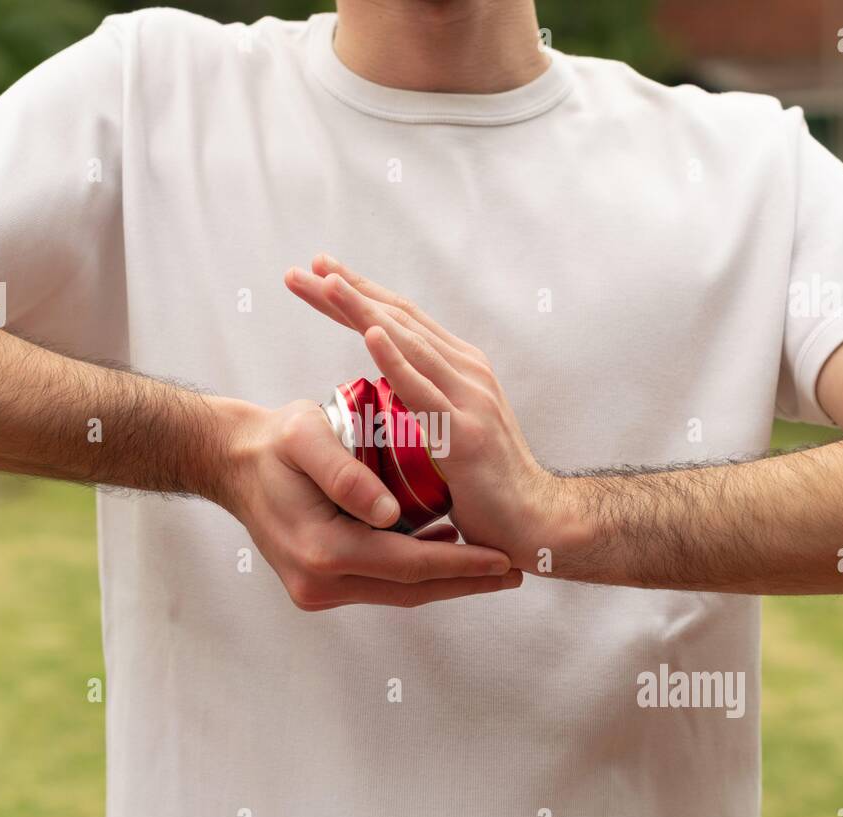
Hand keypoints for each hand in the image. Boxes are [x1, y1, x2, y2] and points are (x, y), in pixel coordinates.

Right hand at [215, 398, 522, 609]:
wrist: (234, 462)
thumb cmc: (275, 442)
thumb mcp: (306, 438)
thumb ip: (346, 474)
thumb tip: (391, 513)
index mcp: (321, 551)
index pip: (408, 565)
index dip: (459, 563)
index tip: (503, 558)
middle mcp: (319, 584)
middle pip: (410, 590)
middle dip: (464, 581)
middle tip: (513, 570)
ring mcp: (317, 591)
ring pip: (398, 592)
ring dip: (444, 580)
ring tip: (491, 567)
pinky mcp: (319, 586)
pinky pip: (380, 584)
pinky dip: (416, 573)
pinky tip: (447, 556)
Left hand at [285, 255, 558, 570]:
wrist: (537, 522)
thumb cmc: (488, 484)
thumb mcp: (453, 430)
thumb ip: (425, 405)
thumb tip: (386, 394)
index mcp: (461, 368)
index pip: (402, 320)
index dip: (361, 294)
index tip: (320, 273)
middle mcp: (467, 371)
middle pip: (398, 319)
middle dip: (349, 291)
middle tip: (306, 268)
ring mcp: (469, 399)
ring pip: (407, 342)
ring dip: (363, 309)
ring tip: (327, 282)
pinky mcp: (465, 434)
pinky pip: (422, 391)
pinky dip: (395, 358)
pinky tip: (368, 333)